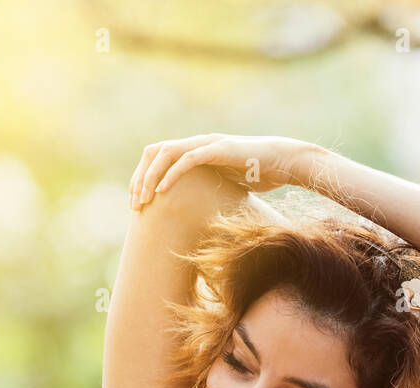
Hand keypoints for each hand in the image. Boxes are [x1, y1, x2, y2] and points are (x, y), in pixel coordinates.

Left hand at [128, 134, 323, 210]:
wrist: (285, 162)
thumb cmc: (259, 175)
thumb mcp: (226, 184)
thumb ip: (208, 190)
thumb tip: (194, 212)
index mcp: (195, 150)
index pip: (157, 157)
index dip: (142, 178)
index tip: (136, 203)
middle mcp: (197, 143)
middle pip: (154, 152)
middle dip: (139, 178)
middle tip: (134, 205)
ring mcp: (208, 144)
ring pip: (166, 153)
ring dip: (150, 177)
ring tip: (144, 200)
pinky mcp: (220, 150)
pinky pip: (188, 159)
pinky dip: (172, 174)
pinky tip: (162, 192)